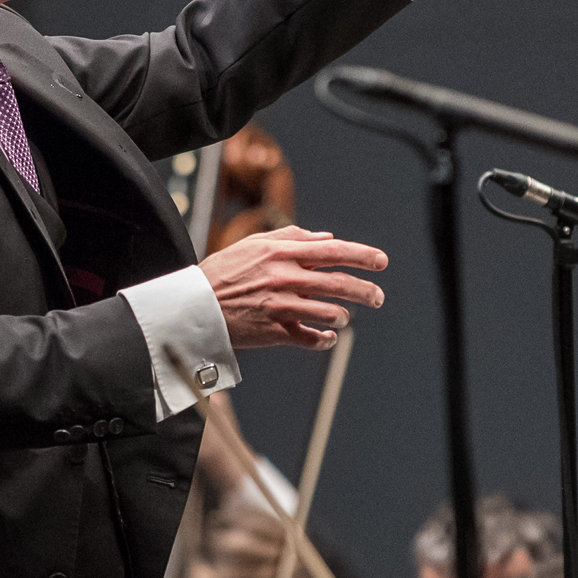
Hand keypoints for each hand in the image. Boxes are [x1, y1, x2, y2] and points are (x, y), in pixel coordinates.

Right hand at [202, 226, 386, 349]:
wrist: (195, 306)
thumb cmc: (224, 272)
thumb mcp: (254, 244)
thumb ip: (292, 237)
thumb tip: (327, 237)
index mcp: (281, 253)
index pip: (331, 250)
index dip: (360, 255)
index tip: (381, 261)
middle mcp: (284, 278)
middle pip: (337, 283)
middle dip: (365, 290)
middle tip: (378, 296)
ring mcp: (280, 306)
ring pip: (329, 312)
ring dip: (342, 315)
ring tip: (344, 316)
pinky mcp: (274, 332)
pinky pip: (310, 338)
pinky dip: (325, 339)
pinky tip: (329, 337)